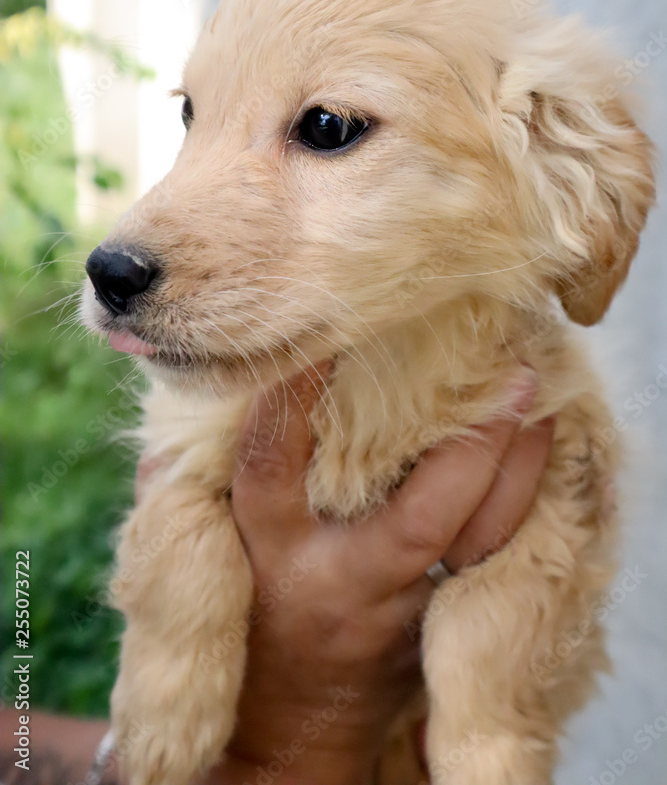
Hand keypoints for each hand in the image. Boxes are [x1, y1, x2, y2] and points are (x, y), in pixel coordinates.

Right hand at [202, 363, 552, 784]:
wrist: (286, 731)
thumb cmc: (243, 614)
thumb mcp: (203, 546)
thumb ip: (191, 480)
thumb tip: (196, 391)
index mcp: (267, 547)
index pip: (274, 461)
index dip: (295, 392)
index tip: (329, 332)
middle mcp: (338, 578)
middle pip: (416, 516)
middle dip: (470, 445)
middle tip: (508, 374)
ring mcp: (396, 610)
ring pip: (474, 543)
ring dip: (516, 473)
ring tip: (536, 402)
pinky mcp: (435, 628)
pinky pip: (491, 564)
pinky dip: (520, 507)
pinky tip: (536, 453)